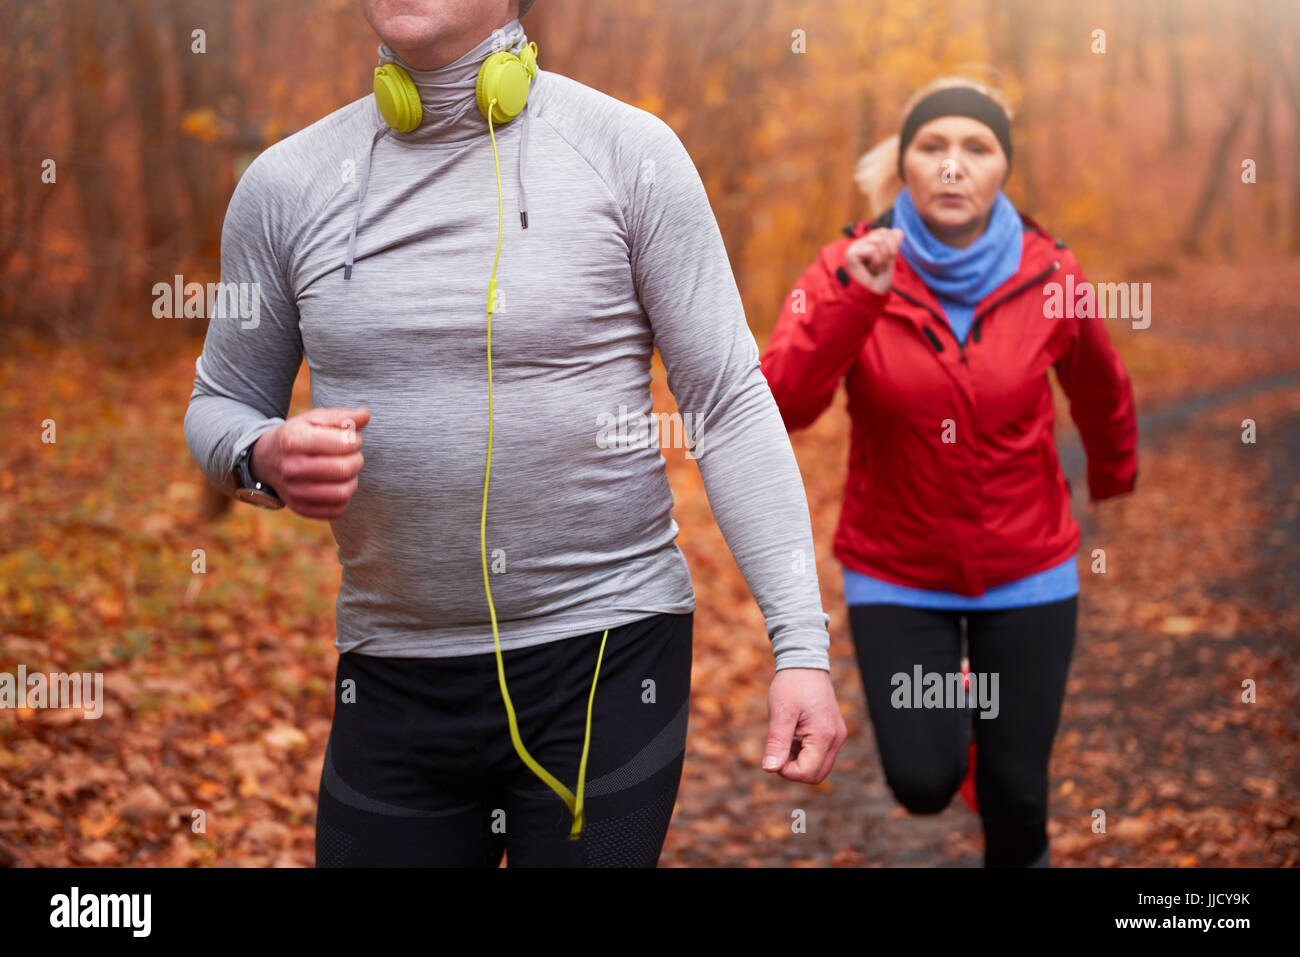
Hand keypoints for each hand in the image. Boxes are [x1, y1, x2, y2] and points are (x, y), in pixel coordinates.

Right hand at [250, 407, 369, 518]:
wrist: (267, 459)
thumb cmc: (298, 435)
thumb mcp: (314, 419)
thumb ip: (341, 416)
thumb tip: (365, 415)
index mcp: (294, 440)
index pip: (344, 444)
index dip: (356, 440)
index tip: (352, 439)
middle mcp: (291, 467)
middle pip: (344, 469)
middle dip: (357, 459)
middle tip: (352, 455)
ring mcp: (294, 491)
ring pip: (343, 492)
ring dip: (353, 479)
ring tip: (346, 469)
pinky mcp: (301, 508)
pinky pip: (337, 510)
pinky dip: (344, 497)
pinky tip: (338, 484)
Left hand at [762, 667, 847, 783]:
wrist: (804, 663)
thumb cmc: (791, 685)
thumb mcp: (780, 713)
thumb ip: (777, 743)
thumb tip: (769, 769)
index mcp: (824, 735)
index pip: (807, 773)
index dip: (785, 770)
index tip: (773, 753)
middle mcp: (836, 738)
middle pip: (816, 775)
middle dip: (793, 770)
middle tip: (777, 750)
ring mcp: (837, 736)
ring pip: (819, 767)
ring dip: (798, 762)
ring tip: (785, 740)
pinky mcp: (833, 732)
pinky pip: (820, 756)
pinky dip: (804, 754)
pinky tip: (792, 737)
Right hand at [843, 227, 903, 294]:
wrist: (869, 296)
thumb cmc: (877, 282)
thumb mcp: (890, 260)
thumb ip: (893, 245)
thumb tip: (899, 231)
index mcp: (868, 242)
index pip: (886, 231)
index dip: (893, 245)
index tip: (886, 261)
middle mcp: (860, 242)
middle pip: (884, 233)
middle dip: (889, 252)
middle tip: (881, 267)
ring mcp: (854, 247)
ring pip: (879, 241)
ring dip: (883, 259)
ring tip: (876, 269)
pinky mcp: (851, 254)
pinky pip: (873, 250)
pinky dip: (877, 262)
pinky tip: (870, 271)